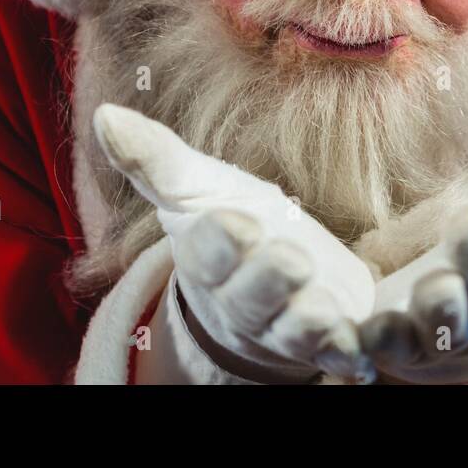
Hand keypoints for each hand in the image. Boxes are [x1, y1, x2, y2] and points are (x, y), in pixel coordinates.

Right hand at [92, 103, 377, 381]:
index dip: (220, 240)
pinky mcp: (331, 341)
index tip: (235, 222)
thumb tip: (103, 113)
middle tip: (290, 260)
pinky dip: (351, 355)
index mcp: (211, 255)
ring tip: (325, 311)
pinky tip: (364, 353)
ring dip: (308, 323)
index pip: (208, 250)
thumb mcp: (197, 189)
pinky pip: (340, 353)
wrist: (266, 292)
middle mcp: (244, 298)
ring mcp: (286, 325)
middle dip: (267, 279)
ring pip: (293, 330)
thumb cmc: (233, 227)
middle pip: (250, 294)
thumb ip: (155, 158)